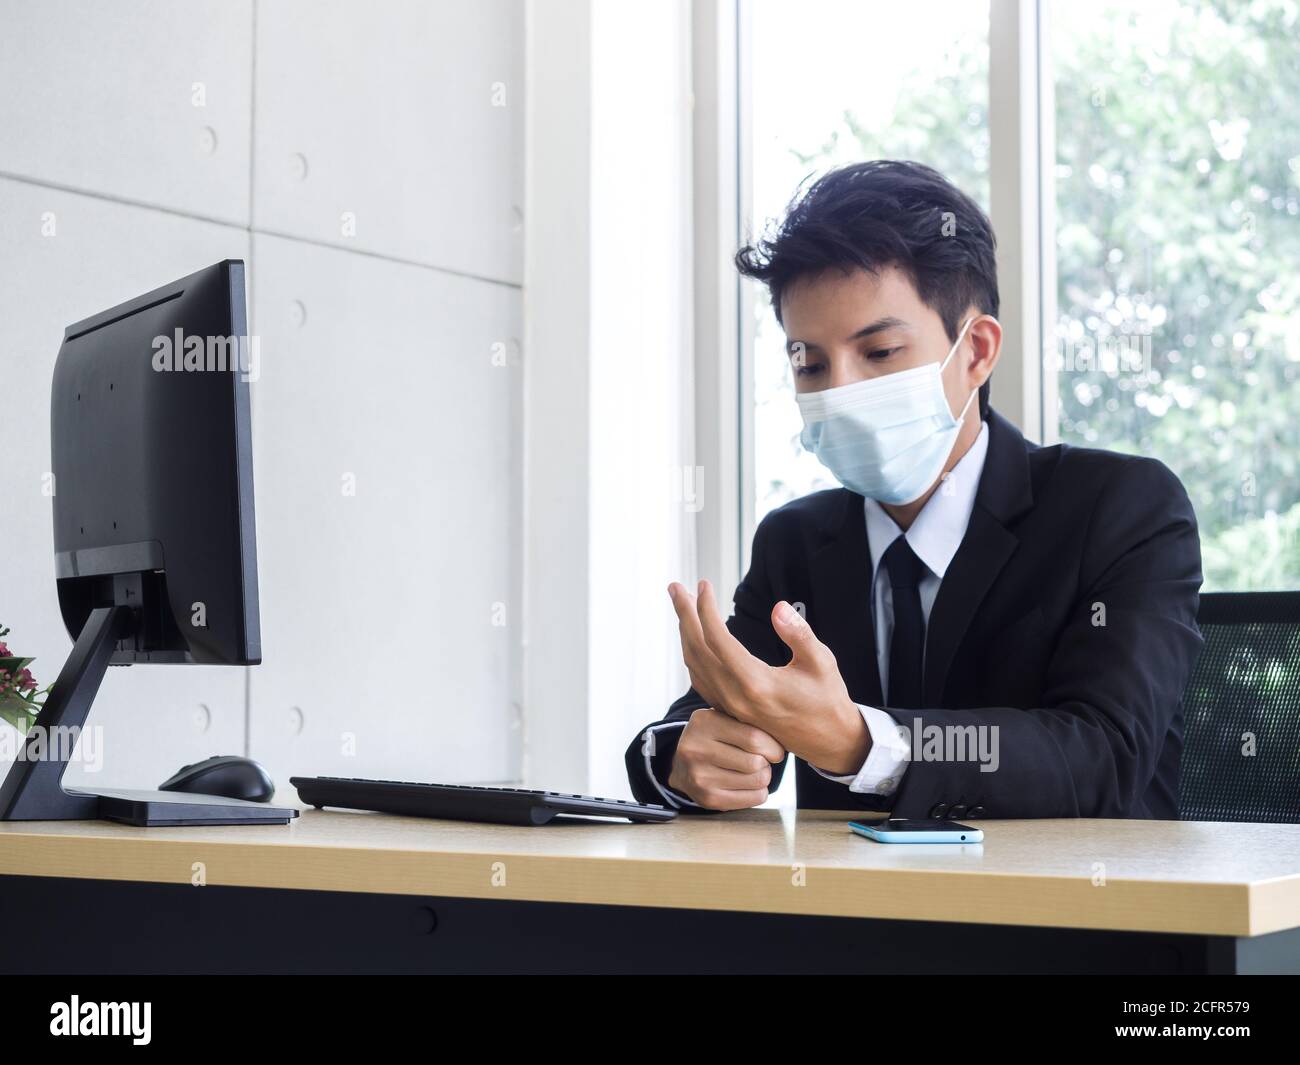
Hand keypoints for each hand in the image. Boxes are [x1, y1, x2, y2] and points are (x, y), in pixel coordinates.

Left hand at [667, 580, 870, 774]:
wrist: (827, 741)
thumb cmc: (827, 698)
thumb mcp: (822, 662)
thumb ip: (799, 634)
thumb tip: (778, 607)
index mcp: (757, 684)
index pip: (718, 640)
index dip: (706, 610)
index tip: (704, 585)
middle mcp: (736, 697)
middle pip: (698, 649)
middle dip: (684, 615)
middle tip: (675, 587)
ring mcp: (730, 706)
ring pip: (695, 664)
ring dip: (685, 632)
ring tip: (682, 605)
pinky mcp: (730, 709)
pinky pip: (700, 678)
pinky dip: (692, 653)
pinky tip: (693, 637)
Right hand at [667, 707, 785, 810]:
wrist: (682, 766)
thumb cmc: (715, 738)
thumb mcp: (723, 718)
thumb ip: (748, 719)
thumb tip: (785, 731)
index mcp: (704, 722)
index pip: (754, 738)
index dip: (773, 746)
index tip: (775, 749)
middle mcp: (696, 749)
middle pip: (756, 762)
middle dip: (767, 762)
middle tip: (762, 759)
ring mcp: (700, 777)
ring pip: (757, 781)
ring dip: (764, 776)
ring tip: (754, 770)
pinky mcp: (708, 799)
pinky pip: (753, 798)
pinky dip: (759, 791)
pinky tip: (748, 784)